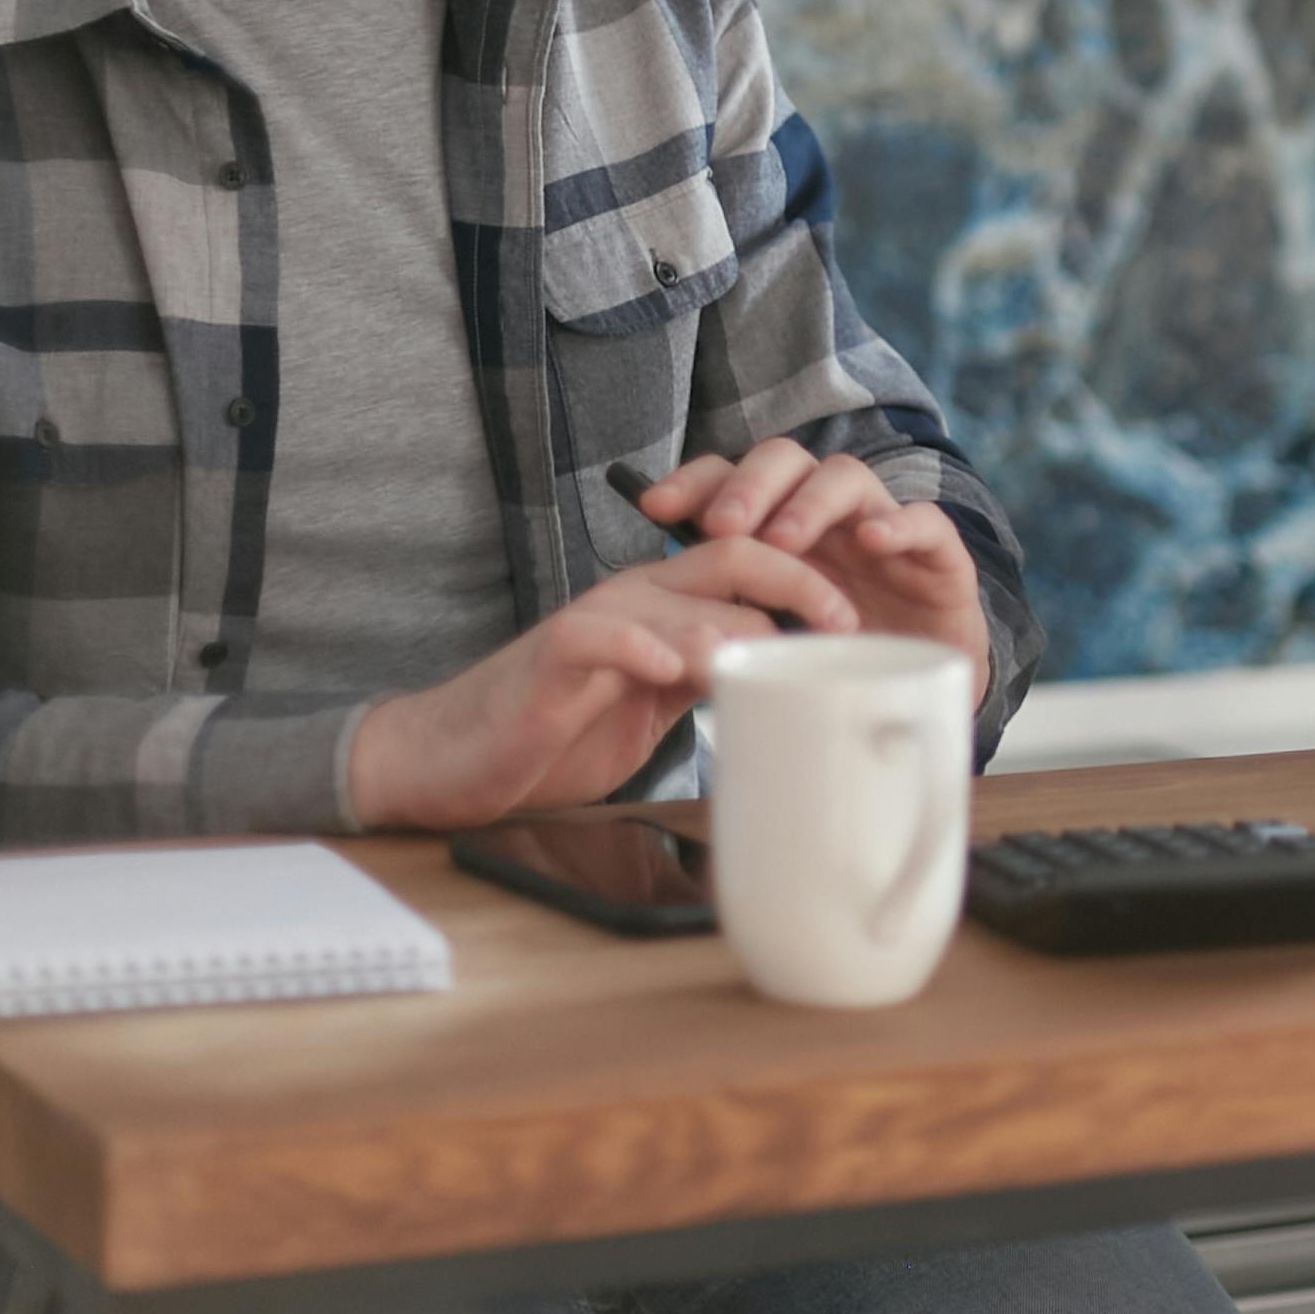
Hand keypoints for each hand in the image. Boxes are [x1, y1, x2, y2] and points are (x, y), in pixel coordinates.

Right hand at [347, 536, 858, 830]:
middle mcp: (637, 597)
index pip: (751, 565)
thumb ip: (713, 680)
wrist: (451, 756)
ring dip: (736, 620)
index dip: (810, 582)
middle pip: (731, 558)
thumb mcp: (657, 707)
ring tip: (784, 648)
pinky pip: (601, 636)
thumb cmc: (557, 734)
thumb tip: (788, 682)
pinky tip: (678, 668)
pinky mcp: (551, 658)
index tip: (862, 622)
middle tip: (847, 621)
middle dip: (798, 580)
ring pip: (678, 594)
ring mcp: (594, 622)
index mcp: (667, 605)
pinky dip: (642, 646)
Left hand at [633, 438, 992, 709]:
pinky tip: (872, 540)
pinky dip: (898, 524)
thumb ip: (728, 620)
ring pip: (847, 477)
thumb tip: (658, 617)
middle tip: (723, 526)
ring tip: (782, 542)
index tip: (653, 506)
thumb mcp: (770, 641)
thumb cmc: (835, 662)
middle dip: (749, 485)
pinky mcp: (937, 557)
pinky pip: (927, 521)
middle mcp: (827, 516)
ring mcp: (882, 528)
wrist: (920, 695)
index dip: (694, 482)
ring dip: (809, 503)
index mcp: (780, 526)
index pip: (732, 478)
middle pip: (786, 460)